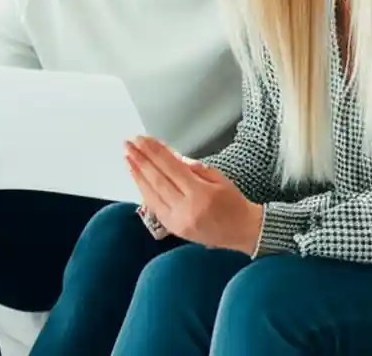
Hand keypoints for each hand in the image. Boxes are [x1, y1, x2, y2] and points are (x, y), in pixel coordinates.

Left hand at [125, 136, 262, 253]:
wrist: (243, 231)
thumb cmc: (234, 203)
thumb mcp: (219, 178)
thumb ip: (193, 167)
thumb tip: (170, 156)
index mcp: (200, 194)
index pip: (171, 167)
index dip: (154, 151)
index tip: (142, 139)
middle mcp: (186, 209)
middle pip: (157, 179)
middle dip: (141, 159)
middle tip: (129, 144)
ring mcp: (177, 221)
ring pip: (151, 194)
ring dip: (137, 174)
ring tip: (128, 157)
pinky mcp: (173, 229)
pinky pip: (153, 206)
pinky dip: (143, 190)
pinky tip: (137, 177)